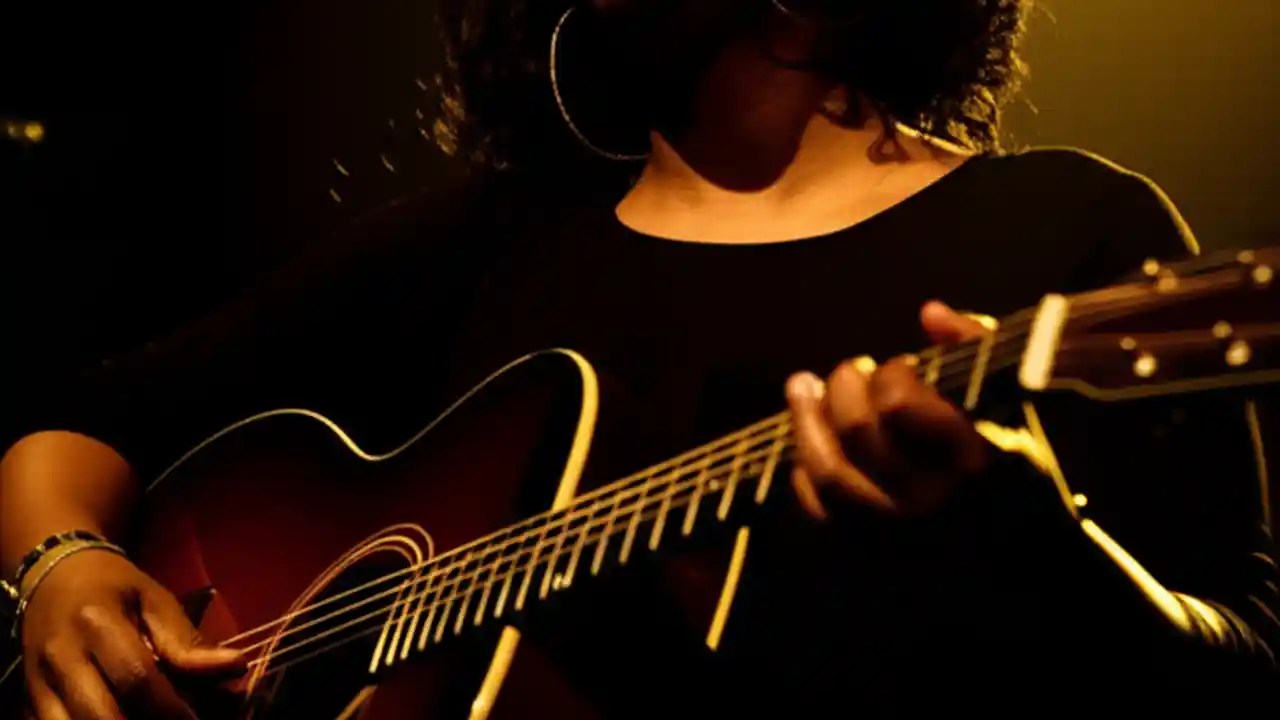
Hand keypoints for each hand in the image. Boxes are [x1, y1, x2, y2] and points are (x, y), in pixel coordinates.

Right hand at [20, 549, 243, 718]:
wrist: (54, 574)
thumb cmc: (114, 587)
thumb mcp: (154, 599)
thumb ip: (186, 639)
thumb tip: (234, 666)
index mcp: (97, 623)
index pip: (136, 677)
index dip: (171, 707)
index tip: (196, 719)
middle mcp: (62, 656)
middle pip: (103, 714)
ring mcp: (40, 682)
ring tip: (151, 719)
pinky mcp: (31, 698)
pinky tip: (122, 717)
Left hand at [785, 300, 992, 519]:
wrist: (1008, 534)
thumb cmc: (999, 444)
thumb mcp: (1000, 389)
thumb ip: (972, 346)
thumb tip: (931, 314)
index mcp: (966, 454)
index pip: (899, 404)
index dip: (891, 375)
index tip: (899, 365)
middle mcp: (925, 495)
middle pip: (857, 431)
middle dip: (844, 386)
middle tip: (850, 368)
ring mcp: (889, 525)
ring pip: (827, 469)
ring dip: (805, 419)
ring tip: (802, 386)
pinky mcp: (861, 543)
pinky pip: (817, 506)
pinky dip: (804, 468)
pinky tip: (809, 439)